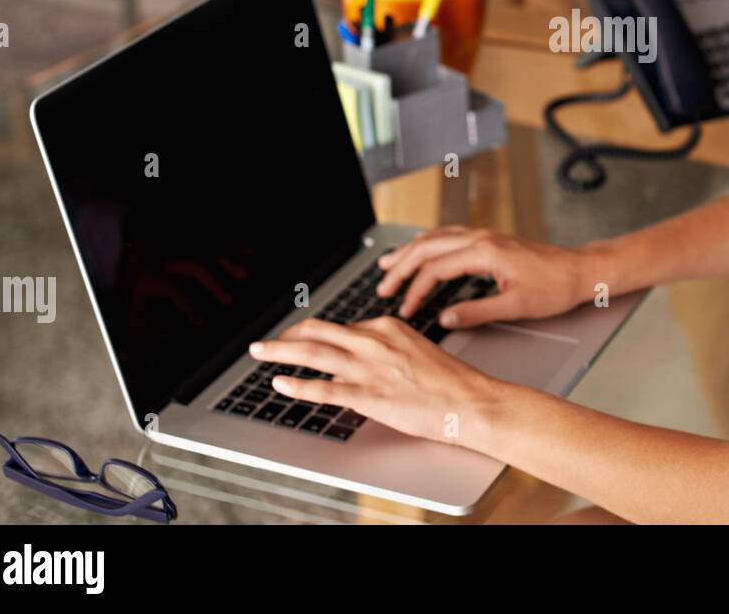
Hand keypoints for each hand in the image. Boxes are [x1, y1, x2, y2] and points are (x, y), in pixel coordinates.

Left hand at [248, 316, 502, 445]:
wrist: (469, 401)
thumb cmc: (449, 381)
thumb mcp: (414, 351)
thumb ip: (382, 352)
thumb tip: (353, 362)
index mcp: (386, 327)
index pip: (338, 327)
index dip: (310, 334)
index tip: (296, 338)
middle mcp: (374, 341)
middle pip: (318, 333)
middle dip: (286, 336)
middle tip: (264, 342)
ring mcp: (370, 368)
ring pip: (314, 354)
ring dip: (280, 352)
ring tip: (259, 352)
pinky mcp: (369, 396)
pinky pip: (325, 390)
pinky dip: (298, 386)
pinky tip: (281, 384)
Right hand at [377, 226, 597, 328]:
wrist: (580, 271)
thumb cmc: (554, 288)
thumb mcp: (516, 307)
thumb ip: (476, 312)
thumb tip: (445, 320)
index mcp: (485, 253)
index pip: (435, 269)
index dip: (415, 291)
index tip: (405, 311)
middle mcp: (481, 238)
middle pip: (428, 247)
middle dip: (401, 267)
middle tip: (382, 287)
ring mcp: (485, 236)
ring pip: (436, 238)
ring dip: (410, 252)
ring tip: (387, 265)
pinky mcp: (490, 239)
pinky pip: (449, 236)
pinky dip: (428, 243)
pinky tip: (420, 249)